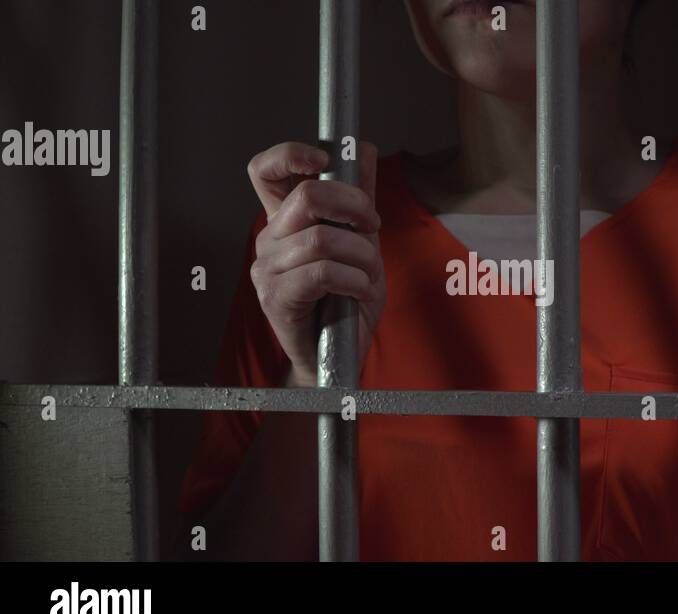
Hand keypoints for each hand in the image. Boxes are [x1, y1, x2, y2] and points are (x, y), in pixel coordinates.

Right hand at [247, 141, 385, 386]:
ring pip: (321, 238)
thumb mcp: (361, 245)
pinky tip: (361, 293)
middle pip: (306, 195)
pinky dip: (354, 280)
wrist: (337, 359)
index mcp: (284, 221)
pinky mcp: (275, 297)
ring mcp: (267, 268)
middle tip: (373, 227)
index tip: (324, 159)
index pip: (264, 170)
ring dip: (361, 256)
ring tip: (369, 275)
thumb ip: (358, 201)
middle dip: (355, 205)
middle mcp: (269, 239)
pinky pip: (321, 272)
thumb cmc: (346, 302)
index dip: (290, 153)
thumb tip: (363, 150)